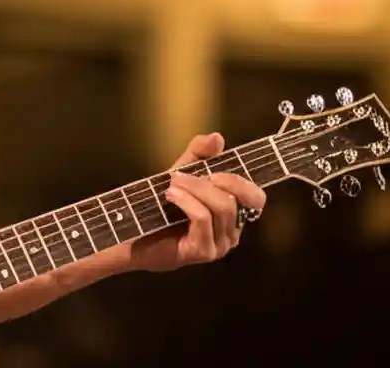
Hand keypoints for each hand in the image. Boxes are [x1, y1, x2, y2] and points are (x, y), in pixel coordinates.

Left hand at [127, 133, 266, 272]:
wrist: (134, 238)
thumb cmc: (161, 209)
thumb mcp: (181, 175)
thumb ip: (198, 155)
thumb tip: (217, 137)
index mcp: (233, 215)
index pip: (256, 198)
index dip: (238, 180)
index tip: (210, 170)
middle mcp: (232, 232)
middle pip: (236, 199)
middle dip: (211, 181)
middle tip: (183, 175)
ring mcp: (220, 246)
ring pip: (222, 208)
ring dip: (194, 189)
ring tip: (171, 185)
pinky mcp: (203, 252)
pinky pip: (204, 219)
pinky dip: (188, 202)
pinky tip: (171, 196)